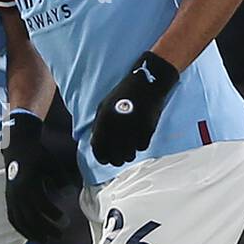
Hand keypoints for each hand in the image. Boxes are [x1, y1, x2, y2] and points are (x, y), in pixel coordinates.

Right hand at [1, 111, 70, 241]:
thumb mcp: (52, 164)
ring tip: (46, 241)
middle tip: (60, 235)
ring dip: (33, 233)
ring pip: (21, 220)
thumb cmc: (38, 155)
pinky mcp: (8, 199)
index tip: (66, 220)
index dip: (53, 214)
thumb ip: (61, 179)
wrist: (18, 146)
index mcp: (29, 182)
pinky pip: (13, 218)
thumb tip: (70, 194)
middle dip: (46, 228)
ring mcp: (11, 197)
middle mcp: (18, 192)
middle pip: (32, 217)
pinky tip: (31, 236)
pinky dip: (21, 229)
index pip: (41, 204)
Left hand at [90, 51, 178, 165]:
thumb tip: (96, 144)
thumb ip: (98, 125)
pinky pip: (142, 147)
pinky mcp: (148, 129)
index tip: (105, 159)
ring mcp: (133, 128)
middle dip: (116, 159)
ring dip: (128, 154)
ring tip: (129, 148)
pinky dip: (140, 145)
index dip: (101, 157)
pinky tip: (139, 138)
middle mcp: (117, 126)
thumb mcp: (104, 106)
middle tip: (118, 157)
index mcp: (104, 120)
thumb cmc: (123, 95)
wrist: (147, 84)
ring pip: (129, 155)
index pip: (98, 148)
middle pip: (115, 157)